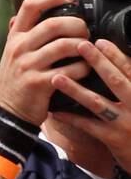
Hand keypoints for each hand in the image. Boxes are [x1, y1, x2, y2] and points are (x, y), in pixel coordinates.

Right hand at [0, 0, 92, 124]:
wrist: (6, 113)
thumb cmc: (15, 82)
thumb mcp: (10, 54)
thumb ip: (19, 35)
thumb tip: (22, 13)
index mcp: (14, 38)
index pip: (30, 6)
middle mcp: (19, 49)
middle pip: (54, 24)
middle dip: (77, 25)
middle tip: (84, 33)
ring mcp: (27, 66)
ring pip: (64, 45)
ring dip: (83, 46)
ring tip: (86, 51)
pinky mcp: (39, 83)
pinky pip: (69, 69)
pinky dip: (83, 68)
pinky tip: (83, 70)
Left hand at [47, 38, 130, 171]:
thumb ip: (130, 84)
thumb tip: (116, 65)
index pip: (129, 69)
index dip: (114, 55)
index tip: (99, 41)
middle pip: (115, 79)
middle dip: (97, 62)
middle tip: (79, 46)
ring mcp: (124, 121)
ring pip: (97, 102)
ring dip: (75, 89)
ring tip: (57, 78)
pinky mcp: (113, 138)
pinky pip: (88, 126)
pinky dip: (71, 118)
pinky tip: (55, 111)